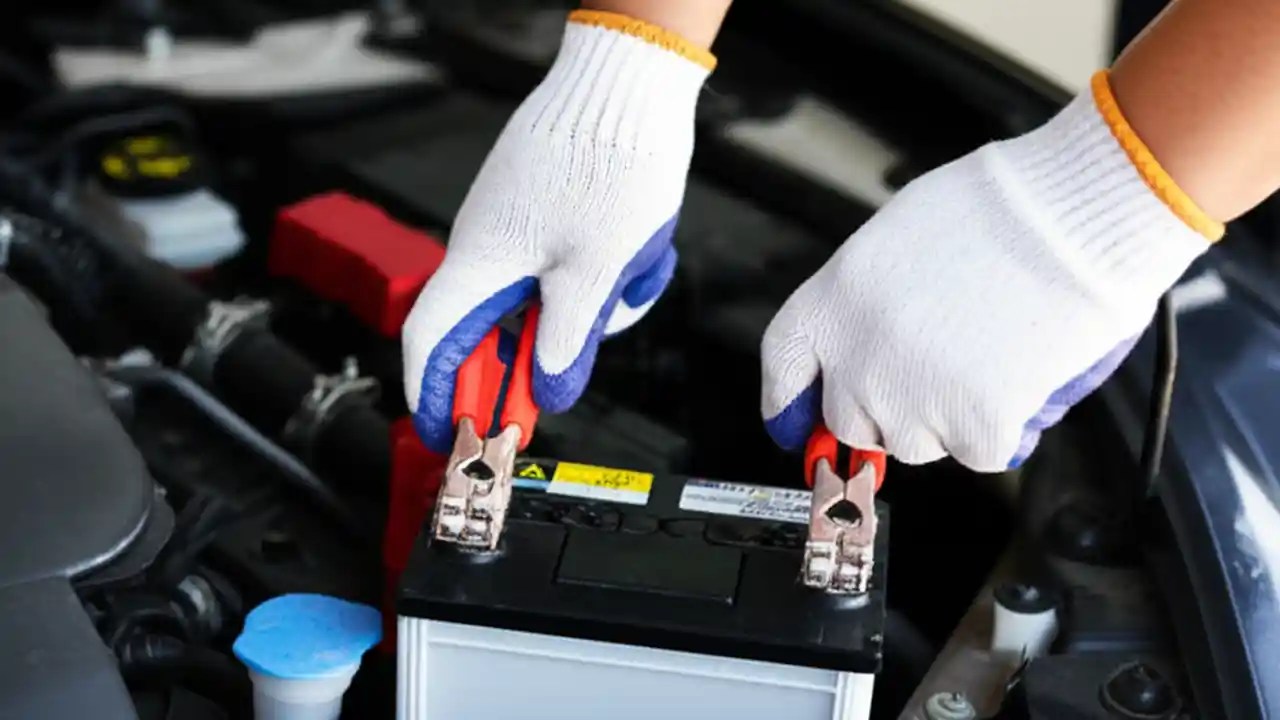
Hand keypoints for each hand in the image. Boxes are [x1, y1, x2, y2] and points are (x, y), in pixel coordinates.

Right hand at [402, 11, 713, 452]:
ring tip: (630, 280)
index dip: (435, 397)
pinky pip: (562, 268)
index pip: (430, 345)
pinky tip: (634, 259)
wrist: (630, 81)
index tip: (451, 435)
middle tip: (563, 381)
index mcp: (480, 261)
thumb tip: (549, 394)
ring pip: (539, 301)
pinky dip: (597, 280)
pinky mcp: (545, 215)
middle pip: (488, 331)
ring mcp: (515, 227)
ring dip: (585, 312)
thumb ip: (568, 339)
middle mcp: (485, 245)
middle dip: (531, 360)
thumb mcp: (596, 270)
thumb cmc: (610, 160)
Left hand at [761, 72, 1219, 471]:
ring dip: (947, 419)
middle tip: (937, 373)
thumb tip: (865, 346)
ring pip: (917, 443)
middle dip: (888, 410)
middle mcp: (858, 359)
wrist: (1074, 217)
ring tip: (991, 356)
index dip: (790, 401)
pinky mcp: (973, 427)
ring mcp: (911, 400)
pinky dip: (1006, 429)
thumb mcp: (897, 239)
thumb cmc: (999, 209)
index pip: (784, 367)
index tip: (796, 425)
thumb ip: (868, 303)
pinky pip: (982, 453)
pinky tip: (1025, 377)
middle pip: (851, 420)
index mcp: (831, 302)